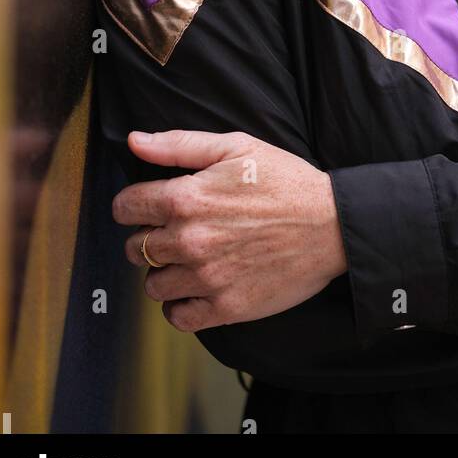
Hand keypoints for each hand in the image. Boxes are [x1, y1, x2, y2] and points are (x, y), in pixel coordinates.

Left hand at [111, 129, 347, 332]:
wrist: (332, 224)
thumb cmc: (285, 181)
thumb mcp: (236, 147)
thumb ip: (179, 144)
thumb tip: (133, 141)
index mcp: (187, 197)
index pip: (125, 207)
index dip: (132, 204)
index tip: (147, 206)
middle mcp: (189, 240)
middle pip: (135, 248)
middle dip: (147, 238)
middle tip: (174, 232)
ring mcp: (206, 276)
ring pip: (153, 285)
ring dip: (164, 273)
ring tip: (189, 260)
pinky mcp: (225, 306)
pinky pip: (178, 317)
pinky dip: (180, 306)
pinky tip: (196, 289)